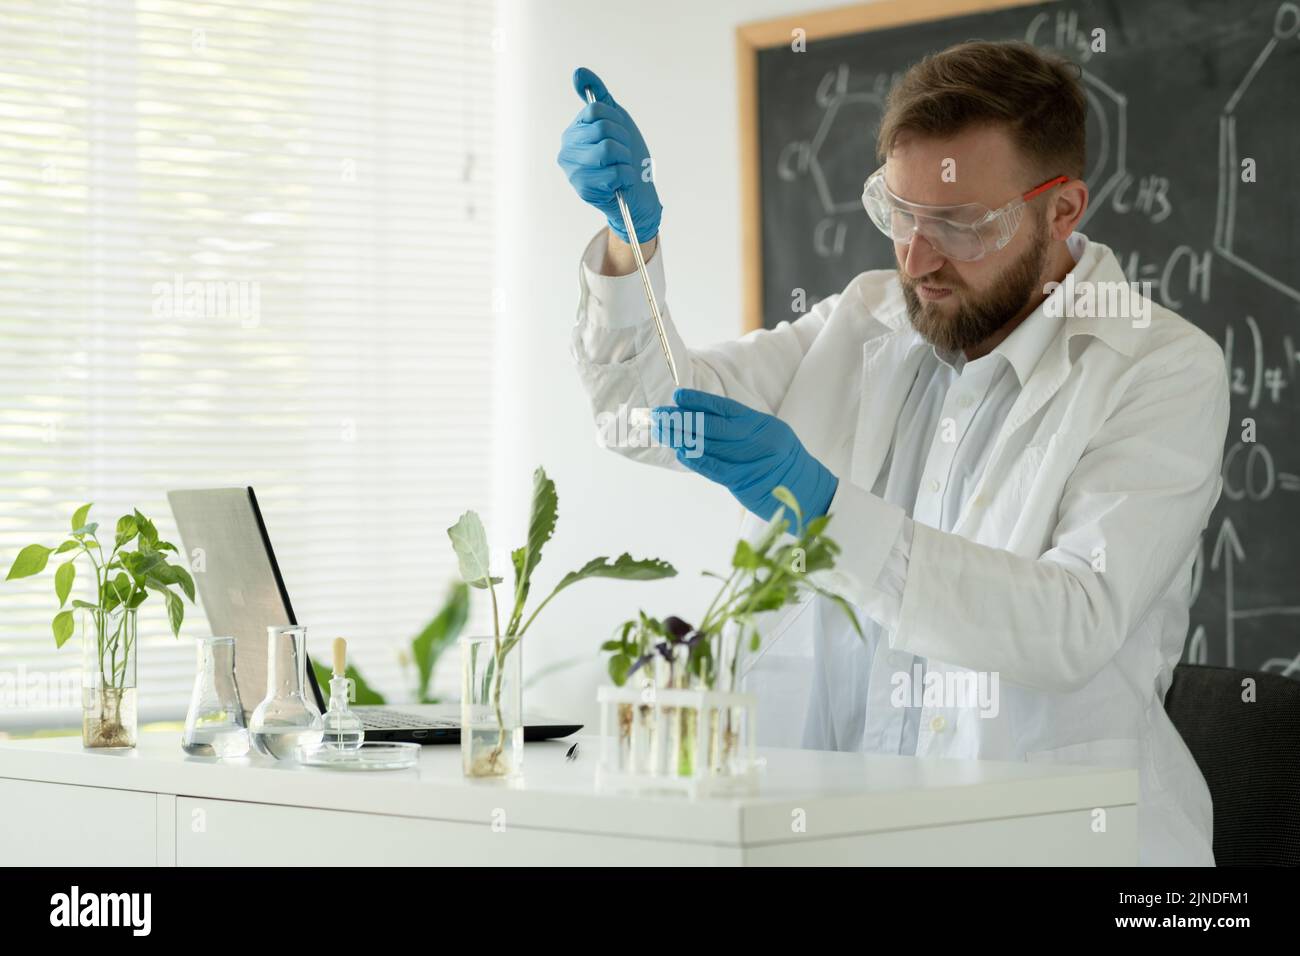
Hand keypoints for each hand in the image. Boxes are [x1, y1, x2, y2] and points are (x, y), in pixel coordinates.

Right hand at [556, 67, 661, 242]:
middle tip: (623, 155)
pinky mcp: (584, 190)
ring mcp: (573, 171)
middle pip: (603, 128)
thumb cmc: (626, 158)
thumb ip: (598, 96)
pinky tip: (622, 183)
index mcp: (573, 132)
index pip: (596, 110)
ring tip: (622, 168)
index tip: (620, 135)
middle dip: (623, 141)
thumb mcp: (616, 121)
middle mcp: (567, 150)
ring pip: (609, 149)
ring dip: (625, 159)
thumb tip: (578, 72)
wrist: (637, 195)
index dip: (617, 121)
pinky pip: (615, 172)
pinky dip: (627, 176)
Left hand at [651, 388, 838, 521]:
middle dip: (682, 419)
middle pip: (713, 425)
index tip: (678, 396)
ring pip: (710, 445)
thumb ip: (740, 429)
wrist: (807, 491)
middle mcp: (757, 438)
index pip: (725, 407)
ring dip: (682, 437)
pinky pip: (715, 468)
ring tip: (662, 431)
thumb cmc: (782, 464)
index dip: (699, 401)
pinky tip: (681, 451)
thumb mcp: (768, 437)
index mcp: (762, 423)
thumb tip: (701, 421)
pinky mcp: (745, 481)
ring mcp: (751, 459)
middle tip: (660, 414)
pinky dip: (696, 459)